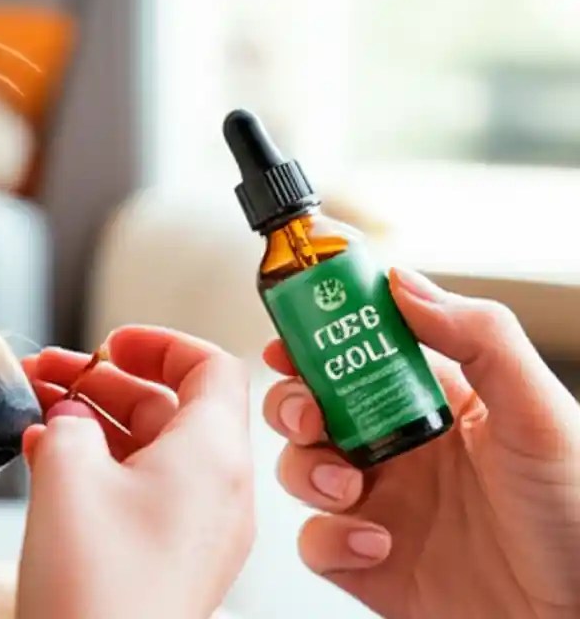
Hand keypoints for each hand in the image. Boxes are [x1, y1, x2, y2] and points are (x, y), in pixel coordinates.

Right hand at [15, 326, 254, 618]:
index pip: (211, 367)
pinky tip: (45, 458)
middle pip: (173, 408)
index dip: (158, 343)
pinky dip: (100, 467)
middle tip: (50, 373)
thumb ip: (69, 421)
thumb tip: (70, 415)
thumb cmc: (95, 583)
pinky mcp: (172, 562)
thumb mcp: (67, 471)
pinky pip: (144, 494)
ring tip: (38, 410)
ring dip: (96, 423)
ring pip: (153, 452)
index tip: (108, 342)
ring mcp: (199, 532)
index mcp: (213, 456)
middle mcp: (220, 491)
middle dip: (106, 383)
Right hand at [264, 268, 579, 618]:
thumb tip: (405, 284)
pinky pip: (314, 541)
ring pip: (300, 467)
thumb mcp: (540, 414)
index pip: (364, 347)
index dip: (322, 331)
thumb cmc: (579, 520)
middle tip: (308, 412)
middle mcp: (401, 448)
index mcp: (439, 400)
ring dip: (306, 470)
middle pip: (313, 403)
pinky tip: (375, 543)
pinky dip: (330, 540)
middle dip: (293, 401)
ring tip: (347, 488)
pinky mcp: (366, 561)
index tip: (297, 322)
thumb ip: (480, 338)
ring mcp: (381, 504)